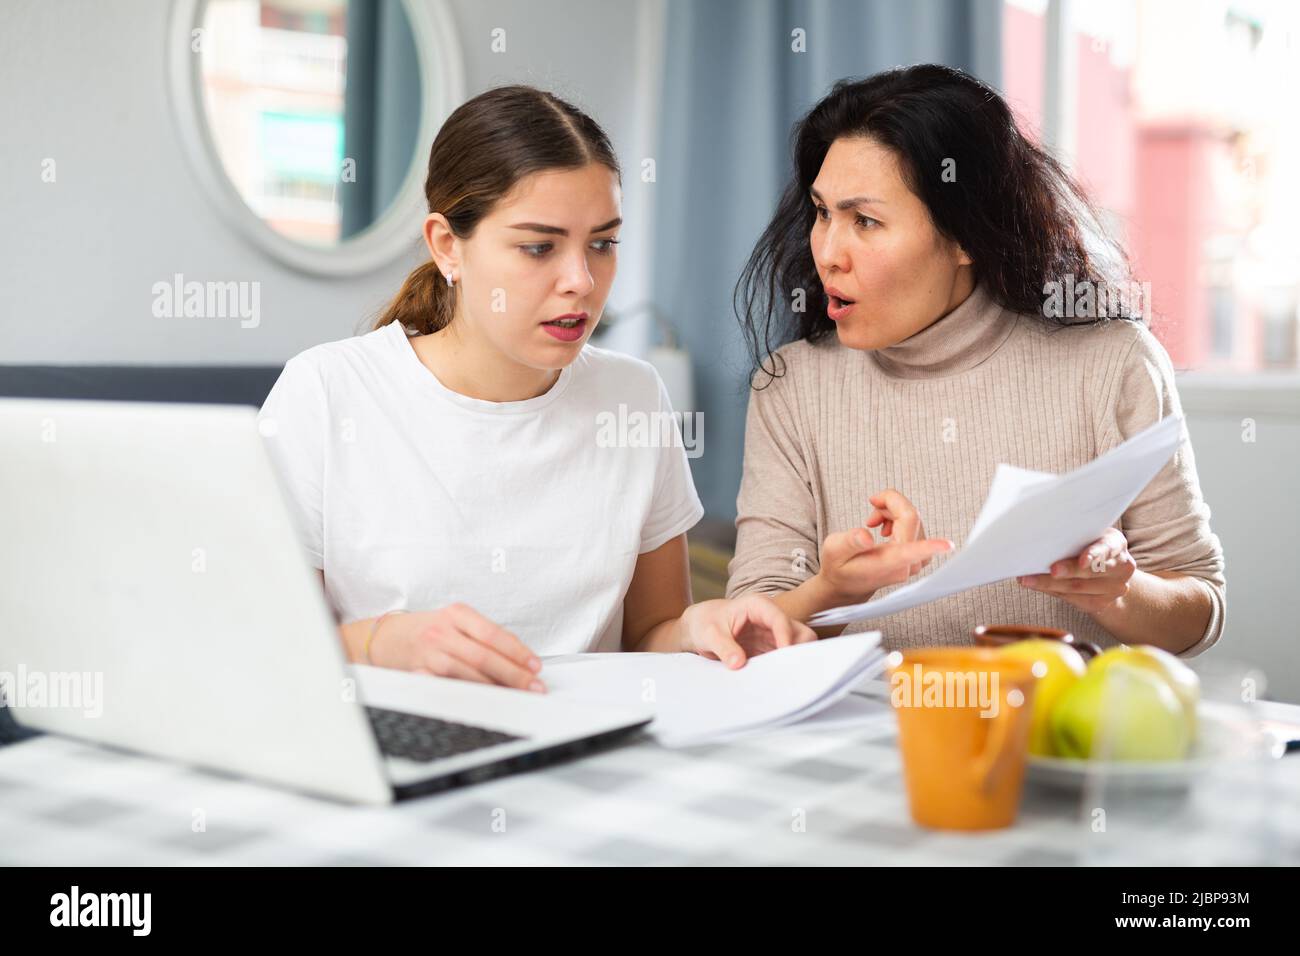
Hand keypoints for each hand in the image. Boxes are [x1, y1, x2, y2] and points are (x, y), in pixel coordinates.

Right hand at [368, 603, 544, 691]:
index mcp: (457, 613)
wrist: (386, 638)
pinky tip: (482, 702)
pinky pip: (447, 687)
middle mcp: (443, 631)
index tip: (535, 666)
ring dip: (495, 688)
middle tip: (533, 687)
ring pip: (467, 673)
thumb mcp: (455, 622)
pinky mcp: (418, 672)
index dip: (517, 652)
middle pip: (484, 656)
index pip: (494, 634)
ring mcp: (429, 652)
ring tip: (515, 696)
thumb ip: (483, 636)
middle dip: (513, 674)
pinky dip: (466, 696)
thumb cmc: (427, 630)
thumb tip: (519, 659)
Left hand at [679, 595, 817, 668]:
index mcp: (758, 606)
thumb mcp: (709, 634)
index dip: (785, 637)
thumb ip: (723, 647)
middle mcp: (771, 619)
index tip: (783, 655)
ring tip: (781, 678)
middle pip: (800, 632)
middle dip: (799, 650)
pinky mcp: (770, 650)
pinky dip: (783, 669)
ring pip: (797, 648)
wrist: (699, 627)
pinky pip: (784, 660)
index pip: (780, 619)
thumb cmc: (704, 623)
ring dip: (792, 663)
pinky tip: (774, 681)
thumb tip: (738, 663)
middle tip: (789, 669)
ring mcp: (772, 635)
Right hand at [816, 489, 952, 603]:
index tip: (948, 545)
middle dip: (890, 503)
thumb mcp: (834, 550)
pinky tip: (884, 527)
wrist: (845, 584)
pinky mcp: (918, 559)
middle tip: (871, 507)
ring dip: (893, 511)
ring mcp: (914, 563)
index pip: (911, 549)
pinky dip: (900, 518)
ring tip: (872, 521)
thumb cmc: (839, 566)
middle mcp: (906, 565)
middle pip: (910, 517)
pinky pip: (916, 526)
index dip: (930, 545)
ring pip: (914, 518)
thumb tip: (866, 535)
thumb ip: (850, 541)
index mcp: (887, 563)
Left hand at [1017, 527, 1136, 613]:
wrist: (1108, 576)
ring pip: (1077, 587)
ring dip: (1049, 583)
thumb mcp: (1088, 538)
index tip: (1083, 560)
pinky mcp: (1101, 603)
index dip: (1095, 555)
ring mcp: (1114, 588)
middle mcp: (1121, 567)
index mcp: (1116, 544)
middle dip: (1068, 571)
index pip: (1107, 548)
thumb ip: (1074, 538)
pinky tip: (1036, 585)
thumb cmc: (1089, 548)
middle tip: (1049, 569)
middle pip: (1091, 571)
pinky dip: (1051, 591)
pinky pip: (1073, 599)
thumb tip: (1040, 539)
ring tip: (1028, 579)